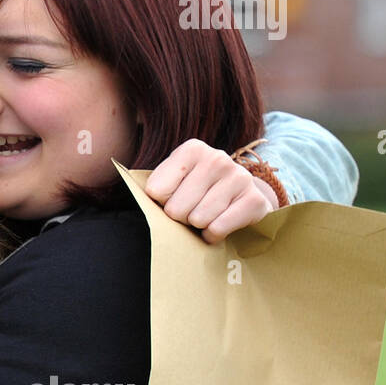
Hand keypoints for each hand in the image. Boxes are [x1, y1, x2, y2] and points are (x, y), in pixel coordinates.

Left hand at [145, 139, 277, 243]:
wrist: (243, 197)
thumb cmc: (198, 190)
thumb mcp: (176, 179)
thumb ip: (155, 186)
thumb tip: (131, 189)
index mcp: (192, 149)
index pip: (156, 191)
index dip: (162, 202)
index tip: (174, 197)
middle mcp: (217, 158)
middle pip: (176, 208)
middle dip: (181, 217)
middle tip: (193, 210)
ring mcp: (239, 177)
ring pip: (198, 219)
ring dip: (199, 225)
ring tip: (207, 215)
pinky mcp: (255, 200)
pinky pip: (218, 228)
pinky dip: (213, 235)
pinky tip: (219, 225)